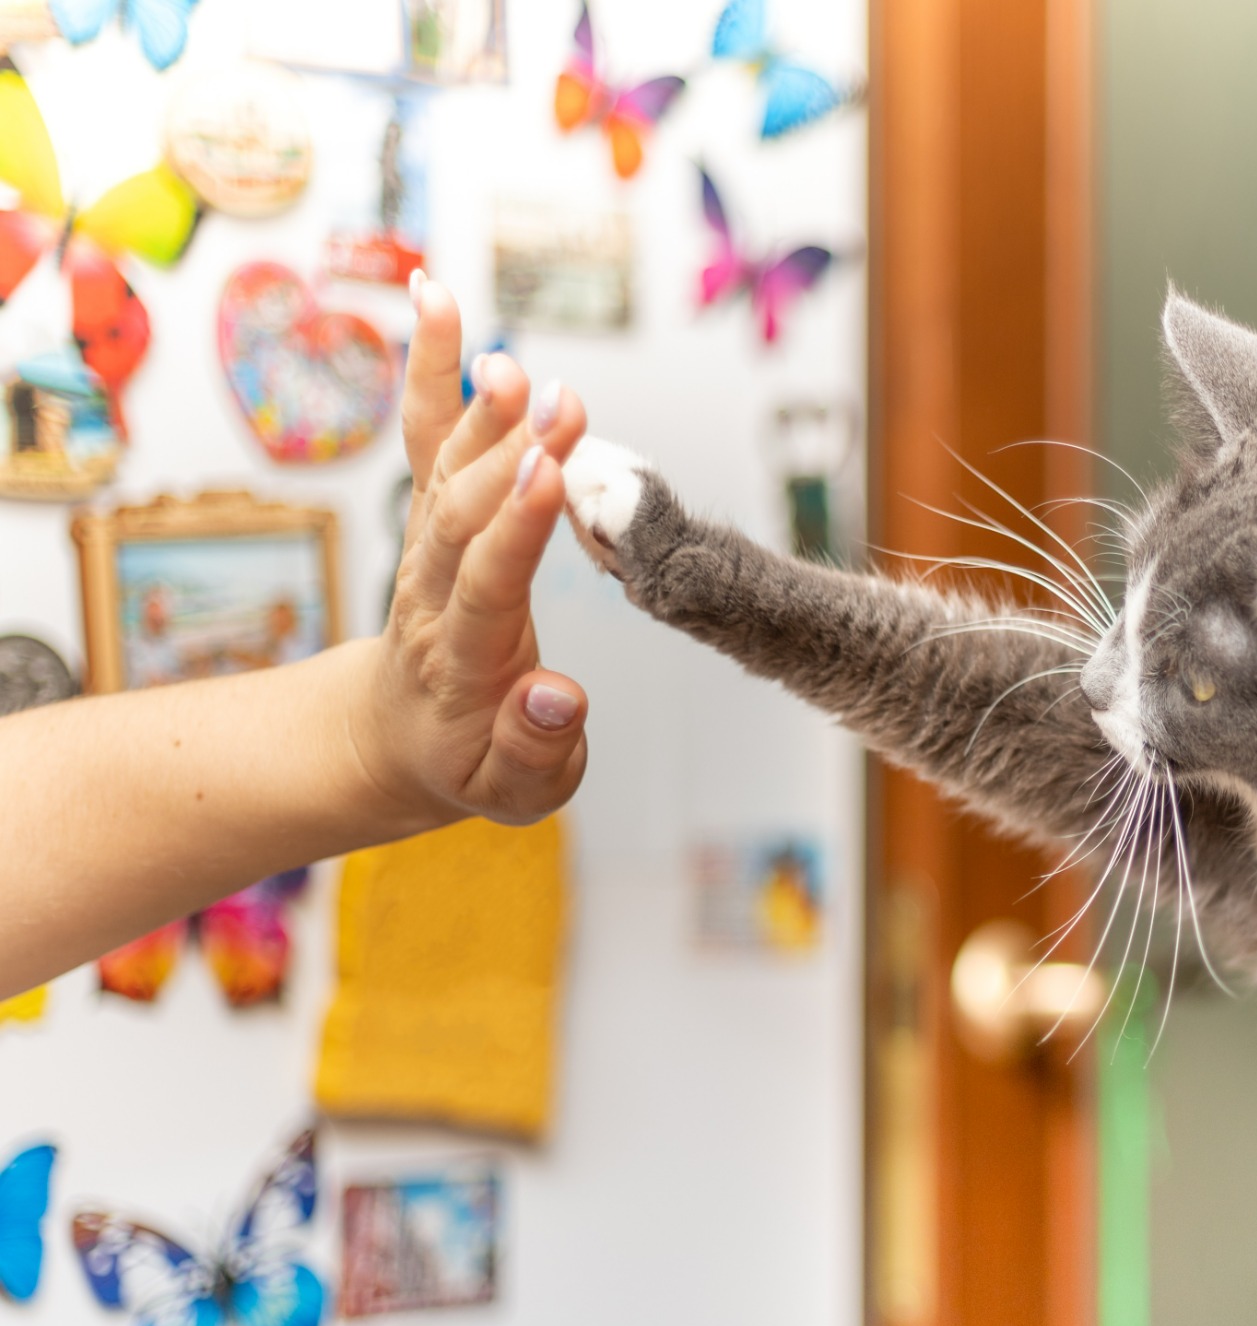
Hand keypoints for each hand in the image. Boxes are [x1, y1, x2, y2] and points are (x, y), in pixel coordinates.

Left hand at [347, 274, 590, 828]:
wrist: (395, 740)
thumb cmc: (470, 764)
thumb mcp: (514, 792)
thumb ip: (537, 749)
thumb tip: (556, 695)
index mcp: (460, 660)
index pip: (485, 584)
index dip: (517, 529)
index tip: (551, 476)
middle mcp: (433, 592)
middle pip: (461, 513)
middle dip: (508, 455)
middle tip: (556, 400)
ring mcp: (426, 550)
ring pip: (444, 469)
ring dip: (478, 410)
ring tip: (513, 359)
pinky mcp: (432, 517)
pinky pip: (425, 436)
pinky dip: (428, 366)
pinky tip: (437, 296)